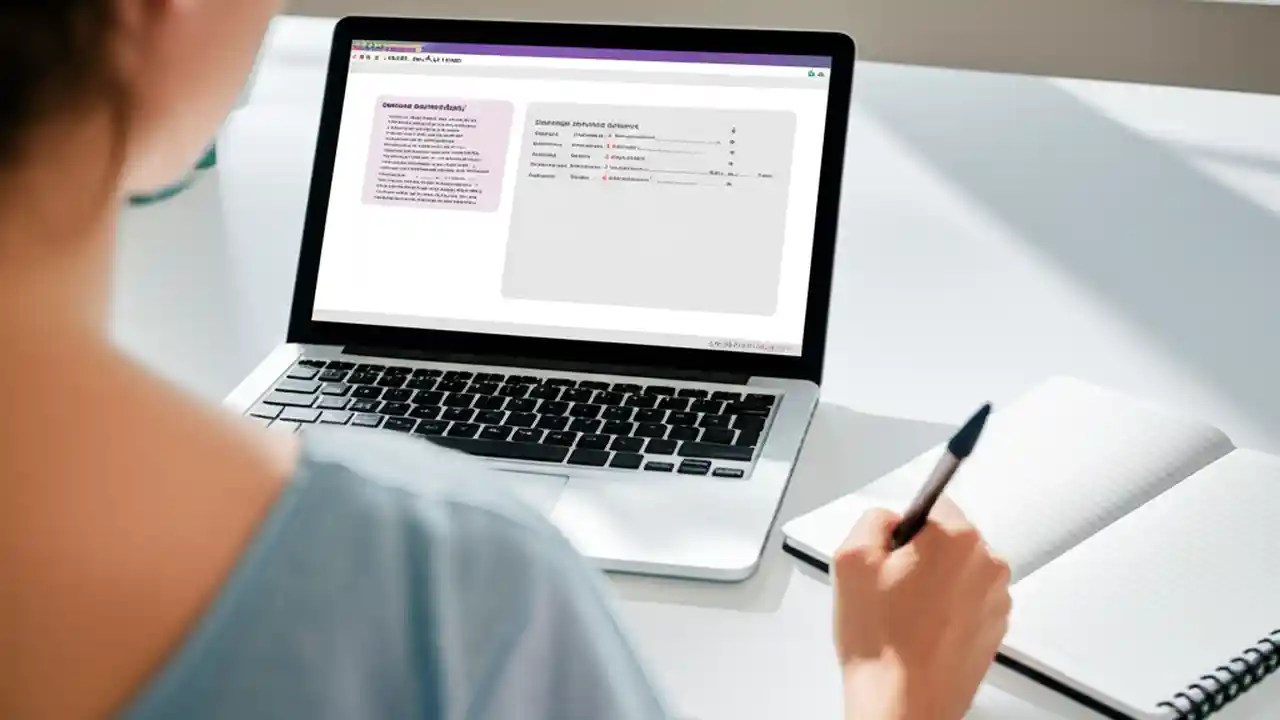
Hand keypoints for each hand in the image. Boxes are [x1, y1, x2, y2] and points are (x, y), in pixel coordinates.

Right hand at [833, 498, 1011, 719]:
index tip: (893, 550)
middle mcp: (986, 563)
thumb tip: (890, 519)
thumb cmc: (881, 642)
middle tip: (891, 587)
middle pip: (949, 538)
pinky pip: (968, 601)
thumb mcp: (851, 559)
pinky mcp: (995, 627)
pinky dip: (947, 609)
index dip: (904, 527)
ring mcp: (996, 598)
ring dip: (935, 583)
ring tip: (905, 614)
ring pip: (958, 570)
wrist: (903, 704)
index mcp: (956, 538)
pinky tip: (921, 630)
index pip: (935, 502)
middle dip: (920, 554)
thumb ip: (873, 519)